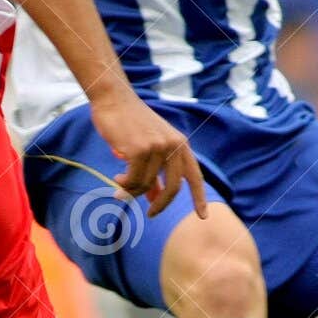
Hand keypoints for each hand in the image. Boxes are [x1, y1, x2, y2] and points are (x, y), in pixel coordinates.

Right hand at [88, 91, 208, 217]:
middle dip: (161, 205)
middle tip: (151, 214)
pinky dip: (124, 184)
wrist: (114, 100)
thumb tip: (154, 198)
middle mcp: (173, 145)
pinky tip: (116, 177)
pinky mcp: (140, 150)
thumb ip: (155, 171)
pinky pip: (133, 180)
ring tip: (119, 183)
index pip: (195, 176)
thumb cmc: (130, 124)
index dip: (199, 198)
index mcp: (180, 144)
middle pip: (173, 188)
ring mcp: (158, 147)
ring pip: (146, 185)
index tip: (203, 217)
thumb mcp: (149, 147)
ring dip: (131, 190)